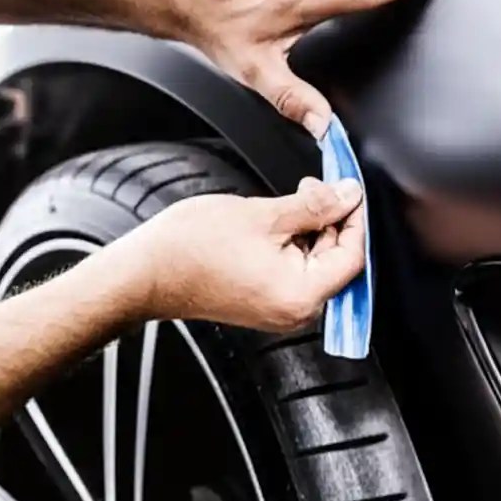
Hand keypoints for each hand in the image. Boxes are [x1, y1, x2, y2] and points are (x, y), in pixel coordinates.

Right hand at [105, 178, 364, 331]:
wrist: (146, 272)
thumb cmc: (191, 249)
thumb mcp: (265, 215)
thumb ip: (315, 206)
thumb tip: (347, 196)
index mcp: (302, 296)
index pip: (353, 256)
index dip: (355, 218)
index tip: (350, 191)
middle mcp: (296, 312)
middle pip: (337, 261)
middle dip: (331, 221)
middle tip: (317, 189)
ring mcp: (280, 311)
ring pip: (316, 264)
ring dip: (311, 230)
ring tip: (290, 203)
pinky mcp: (265, 303)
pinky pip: (295, 272)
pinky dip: (294, 245)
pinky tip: (279, 223)